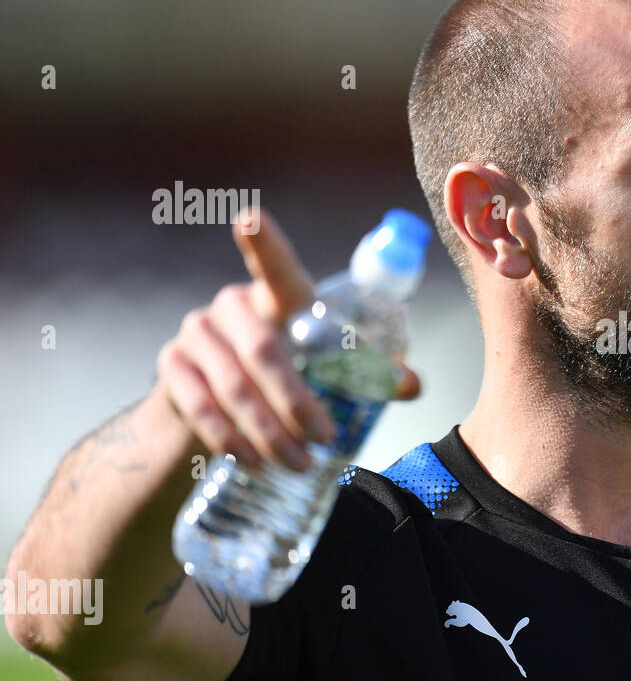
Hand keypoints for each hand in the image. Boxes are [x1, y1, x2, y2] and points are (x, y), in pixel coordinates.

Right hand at [155, 207, 421, 470]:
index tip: (249, 218)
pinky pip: (200, 406)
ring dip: (268, 430)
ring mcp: (195, 335)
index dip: (262, 242)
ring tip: (298, 463)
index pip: (272, 266)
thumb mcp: (328, 373)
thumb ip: (368, 372)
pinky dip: (228, 437)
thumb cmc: (288, 381)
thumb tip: (410, 384)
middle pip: (264, 351)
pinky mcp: (171, 369)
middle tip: (325, 438)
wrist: (216, 411)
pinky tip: (250, 458)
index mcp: (276, 298)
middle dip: (297, 401)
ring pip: (233, 386)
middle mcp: (232, 307)